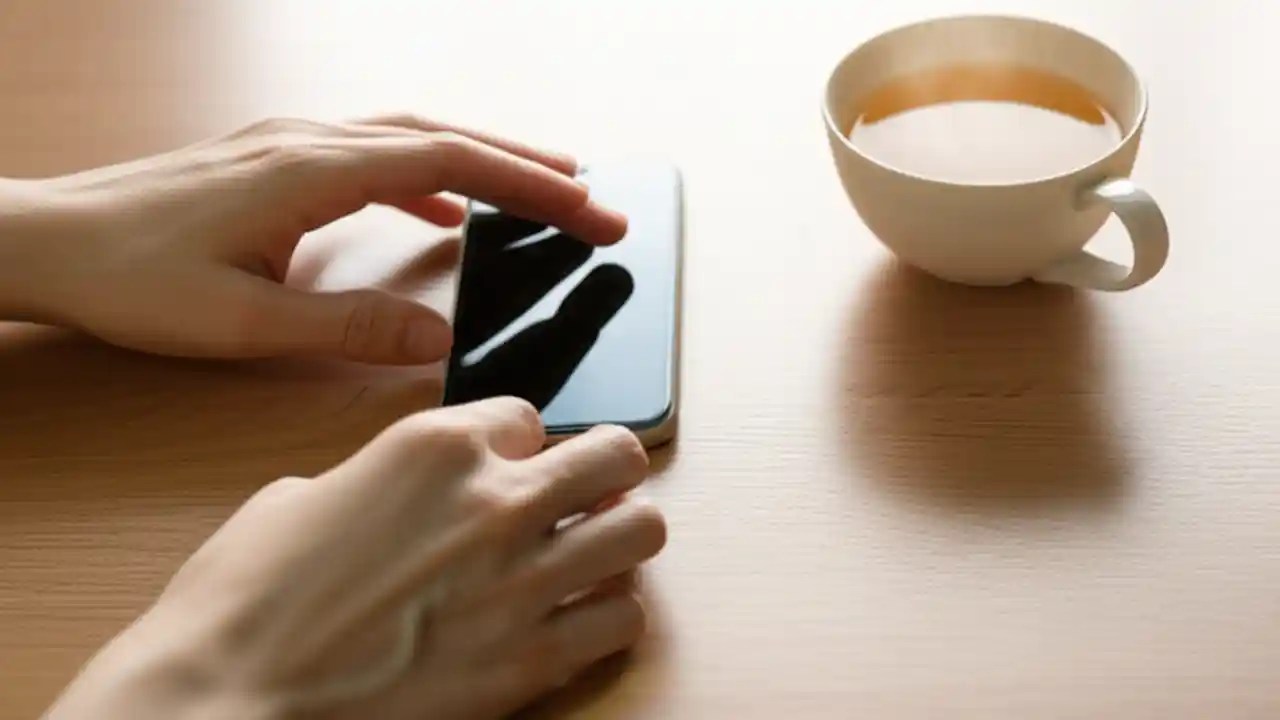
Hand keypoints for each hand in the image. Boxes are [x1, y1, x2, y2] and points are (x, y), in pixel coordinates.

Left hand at [0, 115, 626, 363]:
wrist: (47, 239)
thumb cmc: (132, 278)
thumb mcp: (247, 322)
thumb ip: (353, 325)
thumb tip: (441, 336)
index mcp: (314, 170)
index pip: (452, 165)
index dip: (533, 188)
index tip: (593, 213)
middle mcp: (311, 141)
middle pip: (448, 137)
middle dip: (531, 168)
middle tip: (597, 202)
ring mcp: (293, 143)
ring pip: (416, 136)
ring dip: (487, 160)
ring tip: (546, 190)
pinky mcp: (277, 159)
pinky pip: (377, 154)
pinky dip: (429, 176)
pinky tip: (443, 211)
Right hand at [44, 398, 665, 719]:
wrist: (227, 701)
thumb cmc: (241, 604)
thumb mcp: (301, 499)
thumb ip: (382, 480)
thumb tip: (407, 495)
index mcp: (433, 446)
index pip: (529, 416)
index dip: (520, 446)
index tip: (512, 470)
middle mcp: (492, 500)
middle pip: (615, 454)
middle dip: (607, 472)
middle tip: (588, 499)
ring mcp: (520, 580)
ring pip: (642, 531)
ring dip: (620, 541)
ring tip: (591, 560)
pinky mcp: (529, 660)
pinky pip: (623, 621)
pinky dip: (609, 619)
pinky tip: (576, 624)